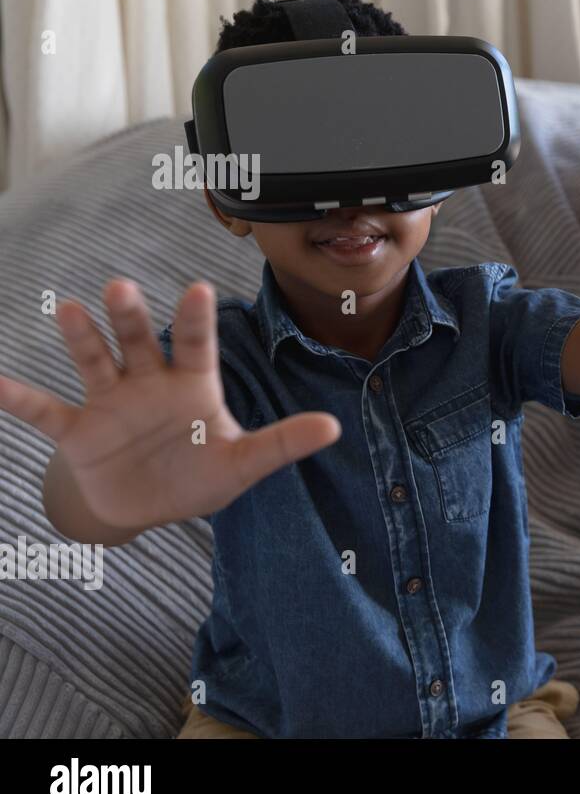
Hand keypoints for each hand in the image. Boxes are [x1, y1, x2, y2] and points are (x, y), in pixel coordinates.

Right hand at [0, 281, 340, 533]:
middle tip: (121, 287)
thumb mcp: (245, 463)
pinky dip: (20, 400)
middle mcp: (148, 383)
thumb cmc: (201, 475)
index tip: (198, 287)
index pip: (196, 345)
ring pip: (95, 363)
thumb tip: (333, 426)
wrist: (151, 505)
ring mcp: (110, 403)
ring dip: (82, 339)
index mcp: (192, 385)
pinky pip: (46, 412)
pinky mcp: (79, 431)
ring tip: (70, 310)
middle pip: (139, 343)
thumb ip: (283, 442)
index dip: (195, 319)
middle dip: (130, 317)